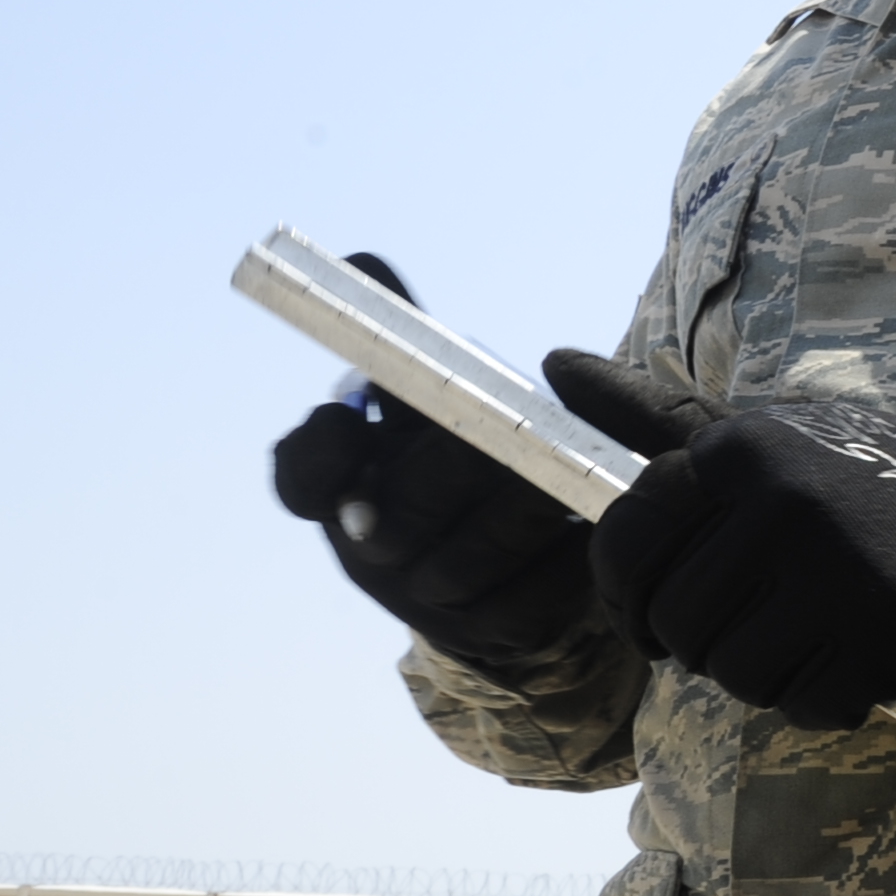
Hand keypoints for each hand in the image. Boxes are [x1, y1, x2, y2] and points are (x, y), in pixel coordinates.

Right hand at [270, 255, 597, 667]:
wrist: (516, 570)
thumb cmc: (461, 461)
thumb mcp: (430, 401)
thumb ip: (403, 341)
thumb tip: (363, 263)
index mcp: (343, 494)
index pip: (302, 478)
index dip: (322, 453)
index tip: (355, 415)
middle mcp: (377, 556)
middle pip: (398, 521)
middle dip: (451, 469)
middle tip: (498, 431)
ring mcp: (437, 603)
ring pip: (476, 554)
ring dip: (521, 504)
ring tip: (562, 465)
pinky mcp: (507, 632)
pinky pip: (540, 589)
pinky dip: (572, 548)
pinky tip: (593, 514)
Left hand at [545, 352, 895, 731]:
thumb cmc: (849, 473)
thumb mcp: (757, 434)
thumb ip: (652, 413)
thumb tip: (553, 363)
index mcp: (740, 453)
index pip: (625, 545)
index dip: (621, 594)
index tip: (647, 610)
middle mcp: (784, 506)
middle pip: (676, 622)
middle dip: (694, 641)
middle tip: (735, 628)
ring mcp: (839, 573)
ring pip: (733, 674)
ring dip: (755, 674)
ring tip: (792, 641)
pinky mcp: (886, 635)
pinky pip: (804, 705)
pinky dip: (817, 698)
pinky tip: (843, 659)